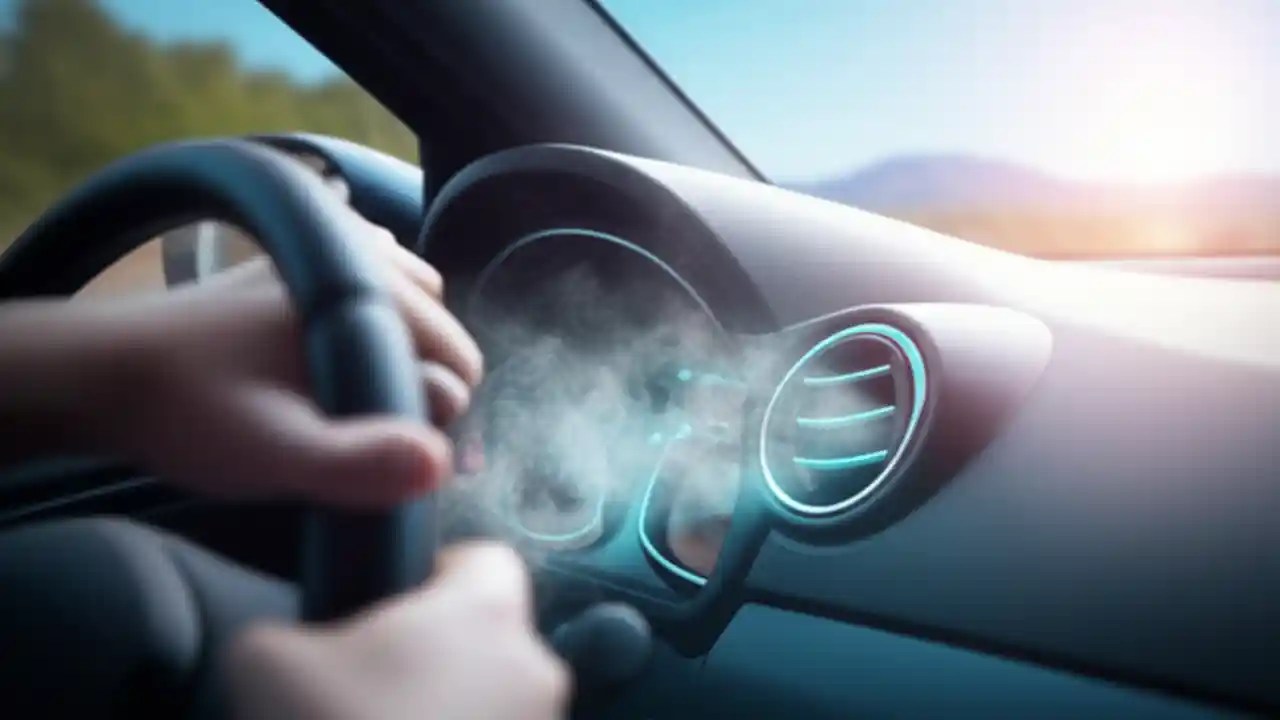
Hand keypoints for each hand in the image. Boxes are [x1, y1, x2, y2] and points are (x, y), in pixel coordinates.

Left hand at [0, 215, 480, 506]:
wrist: (101, 372)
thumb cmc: (192, 414)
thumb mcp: (276, 454)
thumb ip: (357, 462)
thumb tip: (439, 463)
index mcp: (365, 290)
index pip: (459, 363)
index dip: (430, 419)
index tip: (376, 450)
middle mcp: (359, 251)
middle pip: (443, 334)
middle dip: (420, 385)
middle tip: (354, 430)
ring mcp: (331, 245)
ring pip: (415, 311)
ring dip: (402, 356)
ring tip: (344, 400)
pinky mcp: (304, 258)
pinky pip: (377, 284)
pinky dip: (375, 320)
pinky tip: (336, 356)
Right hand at [227, 543, 569, 719]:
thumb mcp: (264, 662)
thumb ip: (284, 633)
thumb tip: (294, 650)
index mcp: (486, 615)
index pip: (485, 558)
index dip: (436, 572)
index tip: (391, 606)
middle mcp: (535, 671)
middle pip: (491, 638)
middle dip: (436, 657)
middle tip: (370, 687)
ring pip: (497, 702)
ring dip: (452, 713)